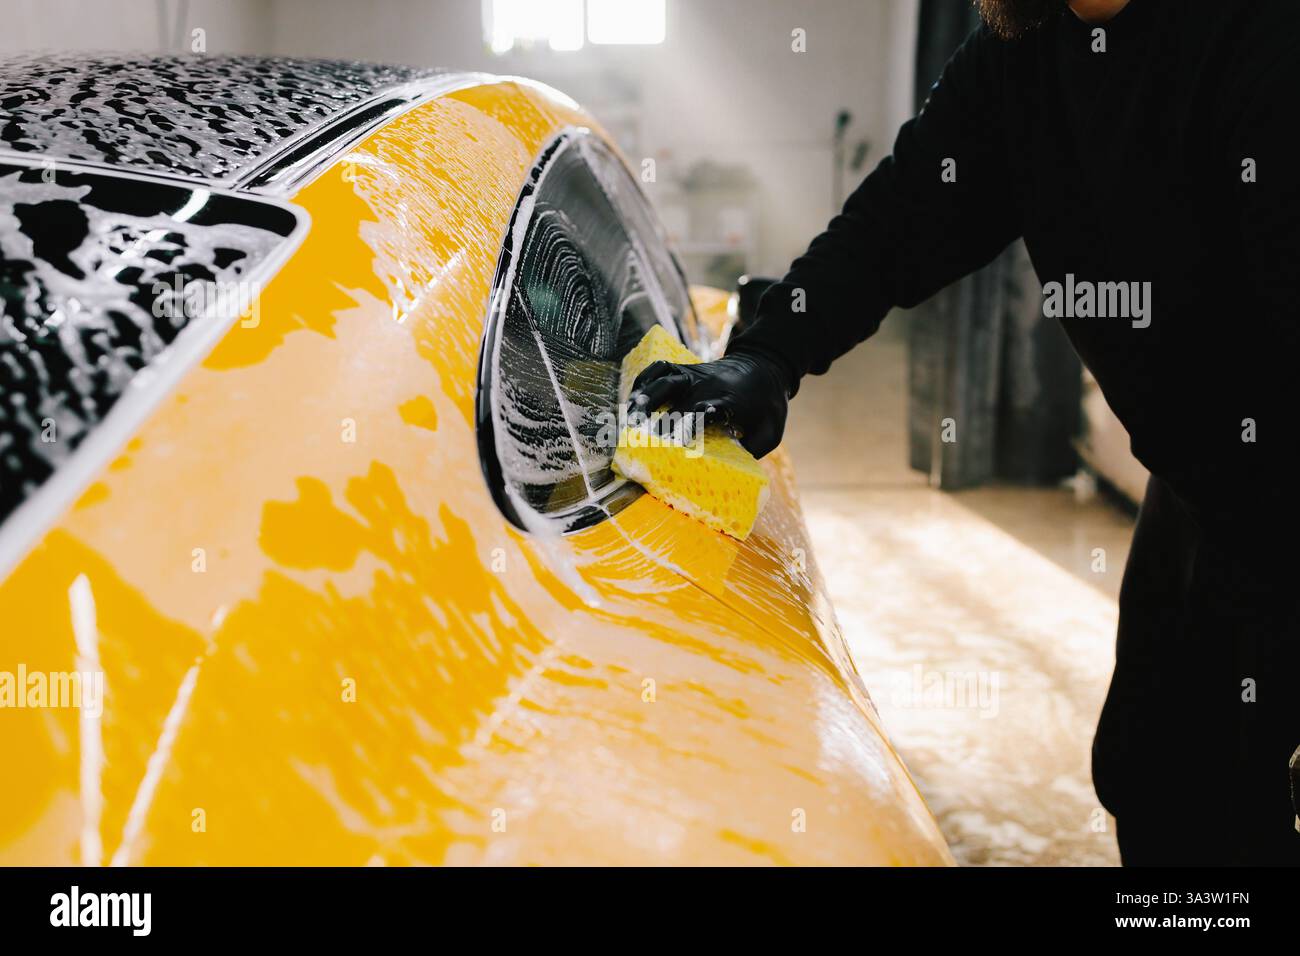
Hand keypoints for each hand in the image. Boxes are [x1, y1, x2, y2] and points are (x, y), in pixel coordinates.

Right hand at [626, 351, 789, 457]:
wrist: (765, 364)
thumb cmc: (768, 405)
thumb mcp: (770, 433)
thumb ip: (750, 451)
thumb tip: (726, 474)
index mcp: (729, 401)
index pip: (703, 413)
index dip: (686, 427)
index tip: (673, 445)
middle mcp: (707, 386)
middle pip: (676, 402)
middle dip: (658, 423)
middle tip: (639, 444)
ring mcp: (694, 374)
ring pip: (663, 381)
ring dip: (644, 398)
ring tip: (629, 419)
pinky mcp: (685, 368)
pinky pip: (659, 368)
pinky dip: (643, 380)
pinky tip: (632, 399)